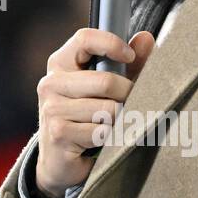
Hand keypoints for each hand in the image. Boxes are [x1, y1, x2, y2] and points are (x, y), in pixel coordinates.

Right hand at [34, 28, 155, 197]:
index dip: (111, 43)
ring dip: (119, 119)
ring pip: (107, 109)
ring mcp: (52, 108)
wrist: (59, 159)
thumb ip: (127, 64)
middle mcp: (51, 83)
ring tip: (113, 124)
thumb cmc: (85, 116)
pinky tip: (102, 139)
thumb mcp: (104, 87)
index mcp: (60, 63)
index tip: (130, 56)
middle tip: (130, 104)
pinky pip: (101, 131)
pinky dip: (110, 137)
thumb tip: (146, 38)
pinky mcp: (59, 132)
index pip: (84, 38)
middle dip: (127, 94)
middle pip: (106, 81)